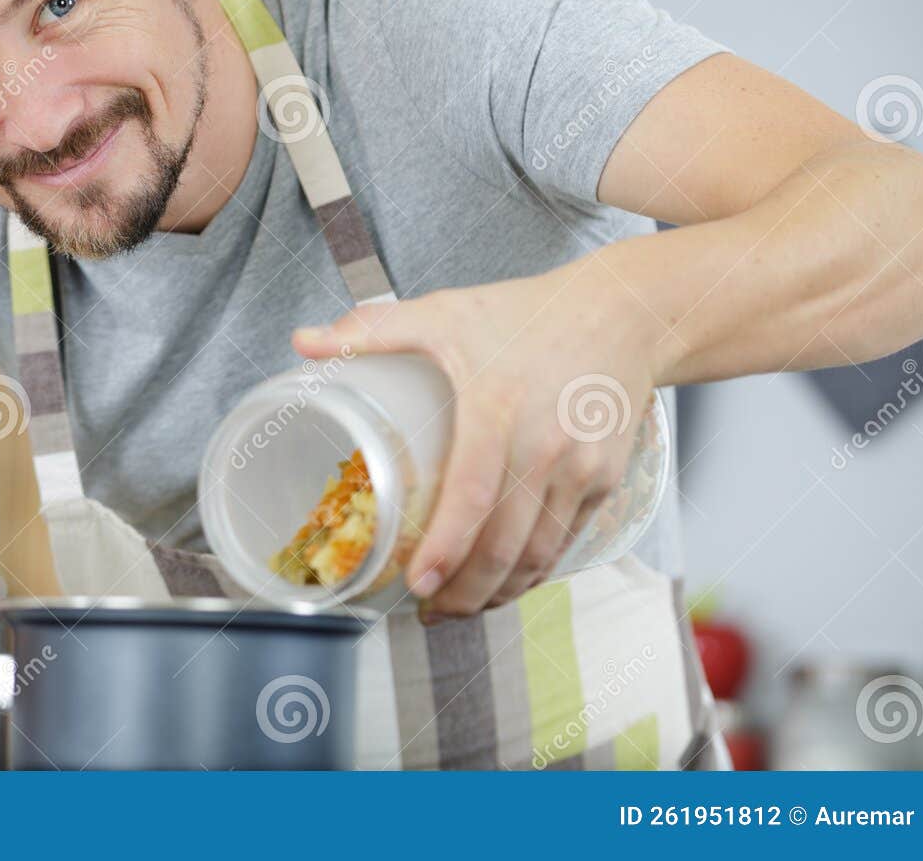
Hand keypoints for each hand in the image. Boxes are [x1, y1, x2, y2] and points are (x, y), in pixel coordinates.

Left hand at [292, 259, 659, 619]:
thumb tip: (300, 343)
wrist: (622, 311)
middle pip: (505, 544)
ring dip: (499, 592)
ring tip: (460, 607)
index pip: (472, 497)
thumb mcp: (445, 311)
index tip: (417, 585)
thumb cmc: (525, 313)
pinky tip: (506, 581)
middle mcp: (545, 447)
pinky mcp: (605, 479)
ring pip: (538, 553)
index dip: (445, 549)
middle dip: (465, 592)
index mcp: (497, 409)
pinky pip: (567, 540)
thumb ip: (372, 330)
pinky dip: (535, 572)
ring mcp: (581, 468)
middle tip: (429, 611)